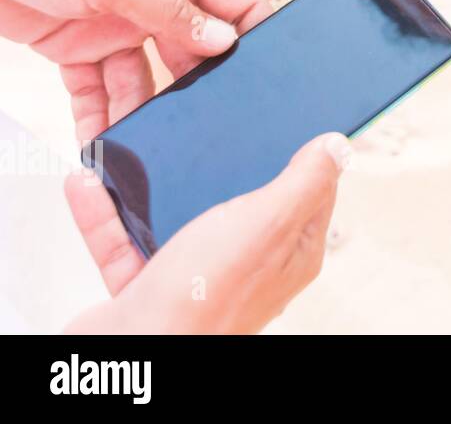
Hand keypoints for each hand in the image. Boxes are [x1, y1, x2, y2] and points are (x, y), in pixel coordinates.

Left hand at [0, 0, 270, 140]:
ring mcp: (115, 26)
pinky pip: (97, 91)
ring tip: (148, 146)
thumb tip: (224, 40)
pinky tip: (103, 142)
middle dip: (200, 87)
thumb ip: (169, 11)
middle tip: (208, 123)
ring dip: (144, 112)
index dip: (255, 32)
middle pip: (193, 50)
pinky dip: (99, 117)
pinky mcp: (77, 48)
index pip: (232, 1)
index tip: (267, 73)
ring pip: (144, 80)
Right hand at [64, 133, 347, 333]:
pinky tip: (90, 183)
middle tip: (205, 121)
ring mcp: (196, 276)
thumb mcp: (269, 223)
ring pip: (177, 216)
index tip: (288, 120)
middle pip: (241, 199)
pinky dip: (107, 213)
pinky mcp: (146, 286)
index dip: (302, 155)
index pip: (310, 194)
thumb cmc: (204, 300)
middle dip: (219, 161)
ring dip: (153, 185)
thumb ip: (303, 183)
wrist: (131, 354)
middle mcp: (246, 264)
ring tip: (140, 147)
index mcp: (289, 251)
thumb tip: (337, 148)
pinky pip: (125, 239)